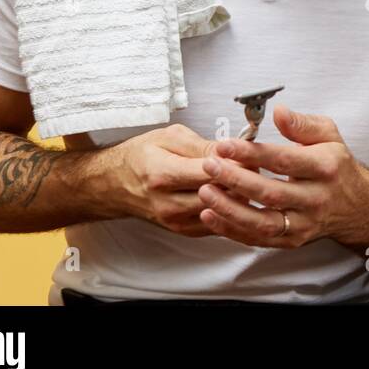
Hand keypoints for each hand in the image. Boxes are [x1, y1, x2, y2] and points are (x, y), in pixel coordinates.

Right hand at [109, 123, 253, 236]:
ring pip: (223, 213)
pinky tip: (235, 194)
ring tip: (246, 178)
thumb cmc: (140, 157)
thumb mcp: (169, 137)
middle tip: (254, 165)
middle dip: (243, 180)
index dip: (236, 162)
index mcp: (162, 175)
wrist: (114, 185)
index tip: (249, 153)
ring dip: (239, 196)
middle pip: (221, 196)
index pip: (212, 173)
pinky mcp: (184, 231)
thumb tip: (233, 151)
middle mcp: (168, 204)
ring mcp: (176, 222)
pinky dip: (230, 209)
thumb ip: (202, 145)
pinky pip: (217, 224)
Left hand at [197, 105, 368, 248]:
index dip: (252, 153)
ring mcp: (304, 223)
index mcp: (324, 167)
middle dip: (236, 179)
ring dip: (230, 209)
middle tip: (209, 166)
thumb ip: (302, 123)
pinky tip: (212, 215)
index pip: (284, 160)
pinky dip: (232, 229)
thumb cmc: (337, 166)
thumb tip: (278, 112)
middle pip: (271, 192)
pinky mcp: (293, 240)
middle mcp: (316, 198)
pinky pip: (259, 239)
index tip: (226, 145)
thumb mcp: (329, 135)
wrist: (356, 205)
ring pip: (263, 222)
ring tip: (205, 192)